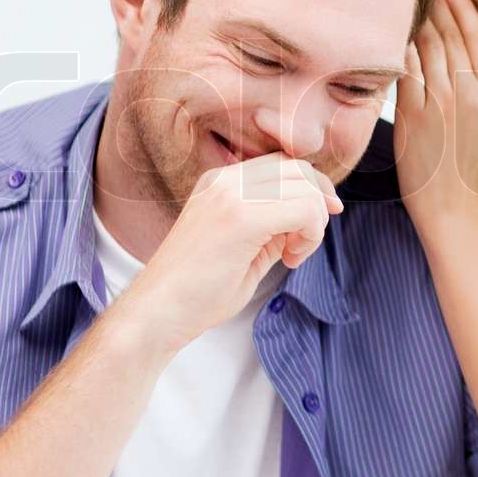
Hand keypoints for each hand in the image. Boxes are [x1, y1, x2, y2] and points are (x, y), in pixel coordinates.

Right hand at [119, 153, 341, 349]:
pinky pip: (304, 210)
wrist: (158, 312)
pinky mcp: (241, 217)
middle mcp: (226, 180)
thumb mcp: (246, 247)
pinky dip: (311, 235)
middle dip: (319, 203)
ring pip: (306, 188)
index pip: (283, 164)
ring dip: (314, 223)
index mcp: (221, 182)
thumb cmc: (197, 290)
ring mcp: (231, 195)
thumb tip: (311, 215)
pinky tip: (289, 260)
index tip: (314, 224)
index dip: (311, 189)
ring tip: (292, 254)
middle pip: (299, 170)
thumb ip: (275, 226)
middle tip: (305, 242)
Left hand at [395, 0, 477, 233]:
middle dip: (439, 6)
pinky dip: (402, 48)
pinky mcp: (409, 115)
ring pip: (425, 49)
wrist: (449, 204)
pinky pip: (405, 71)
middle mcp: (463, 95)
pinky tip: (398, 30)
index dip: (465, 10)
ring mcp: (434, 104)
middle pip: (449, 37)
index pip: (477, 40)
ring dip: (420, 20)